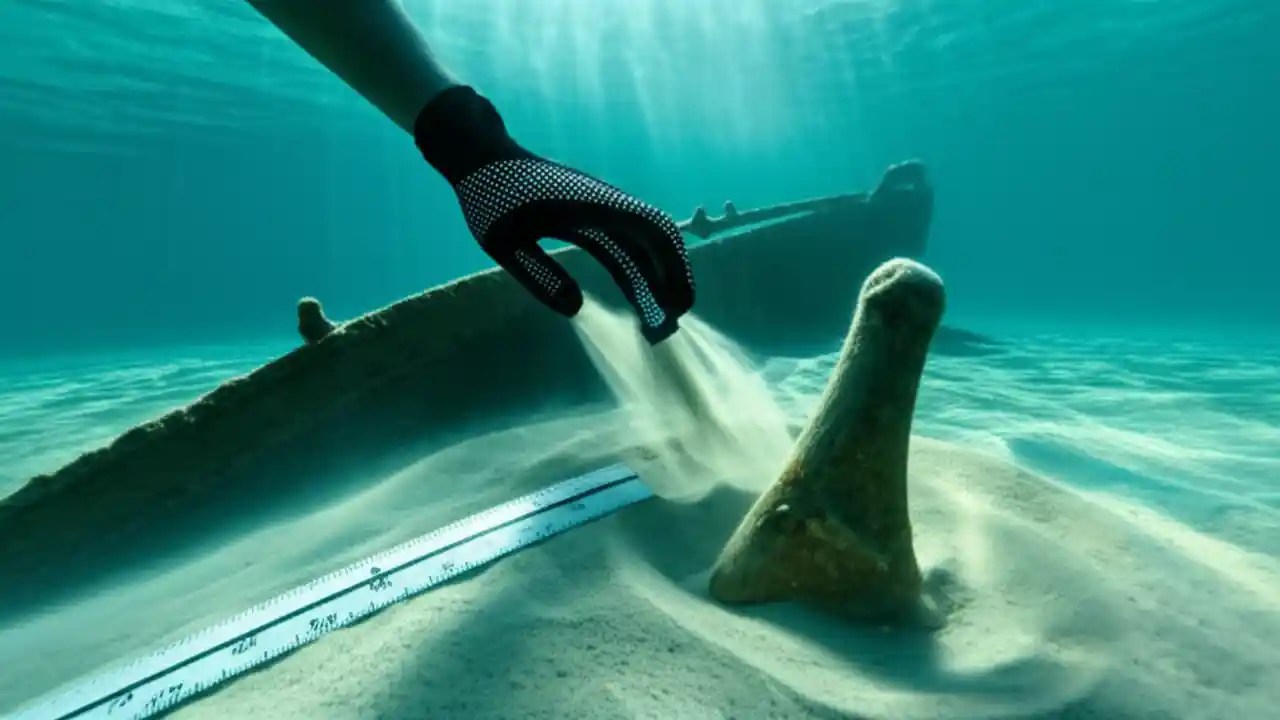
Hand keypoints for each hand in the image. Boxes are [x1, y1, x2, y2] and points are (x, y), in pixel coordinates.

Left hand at [413, 86, 694, 343]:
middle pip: (658, 240)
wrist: (480, 157)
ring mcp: (600, 210)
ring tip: (656, 324)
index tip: (674, 306)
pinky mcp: (589, 218)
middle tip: (669, 325)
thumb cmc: (488, 195)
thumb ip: (538, 274)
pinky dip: (635, 274)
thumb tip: (576, 309)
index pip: (653, 231)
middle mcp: (605, 205)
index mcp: (592, 205)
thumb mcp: (503, 242)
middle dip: (672, 281)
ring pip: (642, 246)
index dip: (672, 267)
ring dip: (655, 282)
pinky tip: (636, 303)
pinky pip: (622, 246)